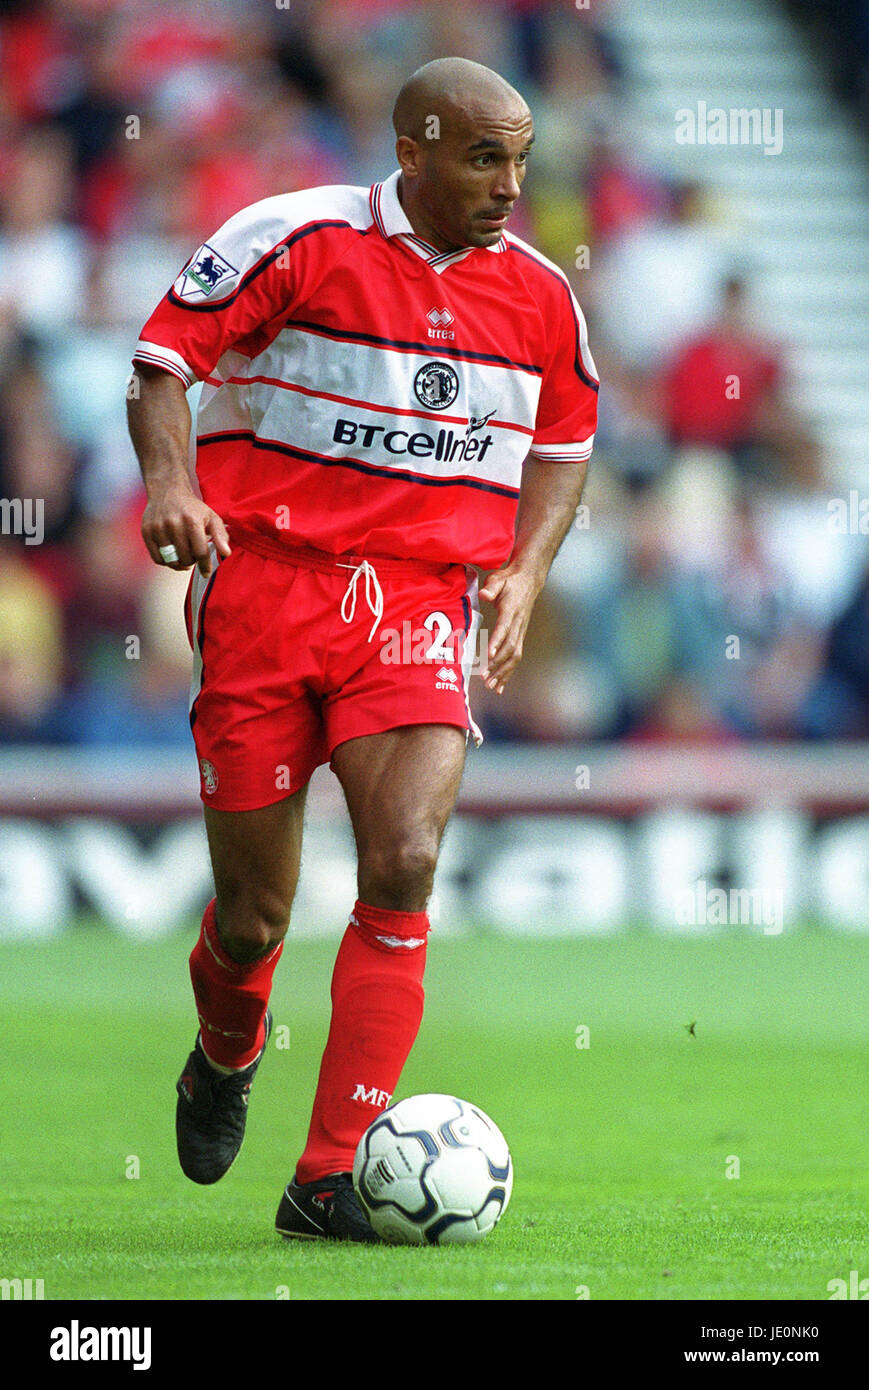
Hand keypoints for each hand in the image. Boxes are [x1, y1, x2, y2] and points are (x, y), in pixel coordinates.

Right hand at [141, 489, 230, 577]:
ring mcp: (158, 529)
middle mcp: (173, 525)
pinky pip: (157, 558)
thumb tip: (226, 553)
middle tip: (193, 555)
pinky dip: (166, 561)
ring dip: (179, 563)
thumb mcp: (211, 517)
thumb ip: (221, 536)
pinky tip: (172, 554)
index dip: (204, 566)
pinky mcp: (147, 532)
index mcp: (192, 521)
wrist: (167, 491)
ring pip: (171, 561)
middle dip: (192, 561)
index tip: (206, 572)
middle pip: (185, 558)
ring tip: (183, 556)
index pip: (200, 553)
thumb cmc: (191, 507)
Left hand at [478, 564, 543, 693]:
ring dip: (503, 673)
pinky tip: (501, 685)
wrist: (528, 580)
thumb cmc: (510, 580)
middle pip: (509, 648)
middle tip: (485, 678)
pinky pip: (515, 657)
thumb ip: (491, 587)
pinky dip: (509, 672)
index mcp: (511, 610)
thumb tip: (484, 594)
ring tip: (492, 686)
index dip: (496, 642)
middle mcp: (518, 624)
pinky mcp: (520, 636)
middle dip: (497, 664)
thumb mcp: (499, 578)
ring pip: (514, 656)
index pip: (504, 628)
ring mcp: (520, 632)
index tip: (488, 655)